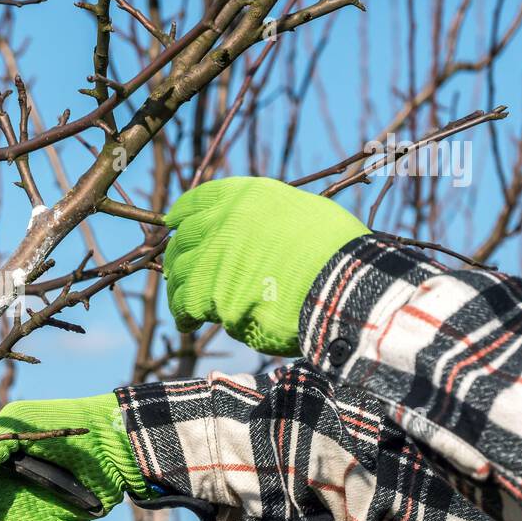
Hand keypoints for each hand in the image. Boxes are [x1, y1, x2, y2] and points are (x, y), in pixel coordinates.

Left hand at [162, 176, 368, 354]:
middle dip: (178, 259)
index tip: (175, 225)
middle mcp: (222, 224)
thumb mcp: (300, 210)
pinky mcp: (216, 299)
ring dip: (179, 292)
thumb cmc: (337, 248)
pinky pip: (191, 308)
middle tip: (179, 272)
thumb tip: (254, 231)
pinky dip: (187, 317)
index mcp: (243, 197)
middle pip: (182, 243)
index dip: (182, 217)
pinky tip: (187, 323)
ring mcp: (215, 261)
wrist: (346, 282)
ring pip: (181, 278)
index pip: (196, 202)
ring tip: (183, 305)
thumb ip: (265, 216)